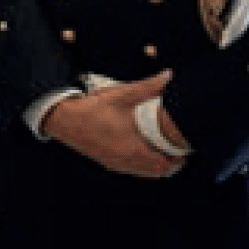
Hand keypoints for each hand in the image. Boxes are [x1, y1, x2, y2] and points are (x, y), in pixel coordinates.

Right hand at [40, 70, 184, 177]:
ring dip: (155, 163)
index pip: (165, 165)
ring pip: (143, 172)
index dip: (179, 159)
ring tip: (160, 148)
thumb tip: (167, 77)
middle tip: (176, 149)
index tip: (184, 149)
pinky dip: (141, 163)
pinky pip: (131, 169)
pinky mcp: (106, 161)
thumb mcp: (123, 95)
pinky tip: (138, 147)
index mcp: (134, 150)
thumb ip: (148, 87)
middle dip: (169, 162)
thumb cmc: (92, 109)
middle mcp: (126, 162)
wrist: (63, 119)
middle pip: (156, 172)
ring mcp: (115, 164)